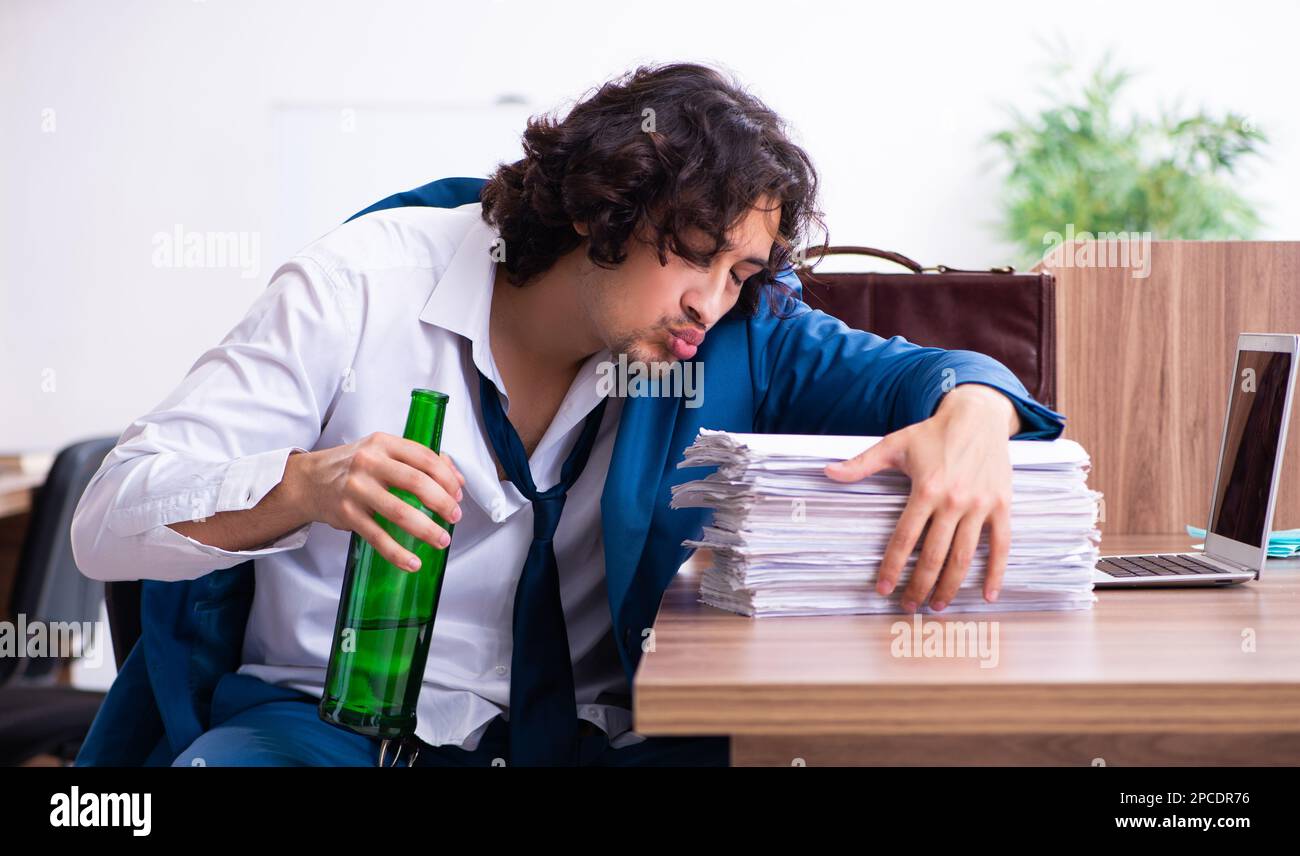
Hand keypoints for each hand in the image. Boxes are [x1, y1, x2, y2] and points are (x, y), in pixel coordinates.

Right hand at [291, 433, 466, 571]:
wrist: (309, 481)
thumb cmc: (355, 466)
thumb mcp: (384, 452)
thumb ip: (419, 461)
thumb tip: (457, 480)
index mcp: (384, 444)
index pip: (425, 457)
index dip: (447, 477)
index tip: (458, 494)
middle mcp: (369, 463)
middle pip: (416, 482)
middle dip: (442, 502)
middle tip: (455, 517)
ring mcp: (357, 489)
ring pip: (399, 512)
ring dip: (426, 529)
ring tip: (442, 540)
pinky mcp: (347, 514)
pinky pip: (377, 537)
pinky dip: (397, 553)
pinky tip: (413, 562)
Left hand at [823, 384, 1017, 610]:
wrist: (978, 416)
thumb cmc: (933, 433)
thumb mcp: (894, 444)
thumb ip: (861, 464)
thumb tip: (827, 472)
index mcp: (926, 489)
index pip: (905, 538)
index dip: (892, 567)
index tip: (882, 589)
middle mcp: (955, 501)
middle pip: (934, 555)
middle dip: (919, 585)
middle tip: (908, 606)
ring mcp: (981, 505)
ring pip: (964, 556)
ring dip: (950, 586)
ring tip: (937, 606)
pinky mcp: (1002, 505)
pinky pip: (1002, 545)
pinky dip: (996, 572)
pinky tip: (987, 595)